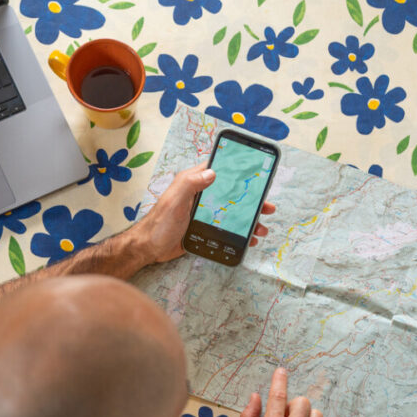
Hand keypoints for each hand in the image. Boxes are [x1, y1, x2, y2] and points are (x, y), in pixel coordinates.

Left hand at [130, 163, 276, 263]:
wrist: (149, 248)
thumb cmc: (159, 223)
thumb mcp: (174, 200)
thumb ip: (190, 183)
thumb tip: (212, 172)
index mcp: (194, 184)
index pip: (218, 170)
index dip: (236, 169)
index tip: (255, 171)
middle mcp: (202, 196)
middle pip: (232, 194)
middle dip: (251, 199)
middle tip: (267, 206)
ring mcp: (205, 213)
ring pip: (233, 212)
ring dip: (249, 219)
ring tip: (261, 227)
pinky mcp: (205, 229)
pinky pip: (227, 228)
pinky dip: (240, 232)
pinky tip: (249, 238)